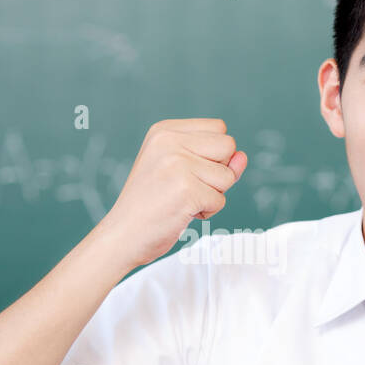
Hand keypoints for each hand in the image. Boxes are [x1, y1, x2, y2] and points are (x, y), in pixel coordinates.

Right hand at [98, 118, 247, 268]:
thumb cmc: (150, 204)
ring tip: (182, 200)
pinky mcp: (187, 190)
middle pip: (228, 146)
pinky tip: (181, 212)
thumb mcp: (179, 170)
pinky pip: (220, 200)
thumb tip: (242, 157)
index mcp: (165, 131)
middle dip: (217, 172)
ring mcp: (177, 164)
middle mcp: (170, 141)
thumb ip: (214, 160)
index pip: (219, 129)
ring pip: (227, 176)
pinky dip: (206, 212)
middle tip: (187, 187)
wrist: (122, 235)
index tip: (187, 170)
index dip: (213, 155)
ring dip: (212, 195)